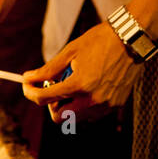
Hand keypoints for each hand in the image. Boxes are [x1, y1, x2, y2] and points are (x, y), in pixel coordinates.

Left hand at [22, 21, 141, 122]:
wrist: (131, 40)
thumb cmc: (99, 41)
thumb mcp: (70, 51)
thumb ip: (48, 69)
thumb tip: (28, 79)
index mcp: (79, 84)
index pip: (44, 98)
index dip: (30, 92)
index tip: (26, 86)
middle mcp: (93, 100)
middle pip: (59, 117)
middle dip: (51, 104)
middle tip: (52, 87)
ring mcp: (106, 105)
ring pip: (76, 119)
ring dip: (67, 106)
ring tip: (72, 83)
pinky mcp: (116, 106)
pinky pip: (92, 115)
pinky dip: (83, 106)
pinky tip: (86, 87)